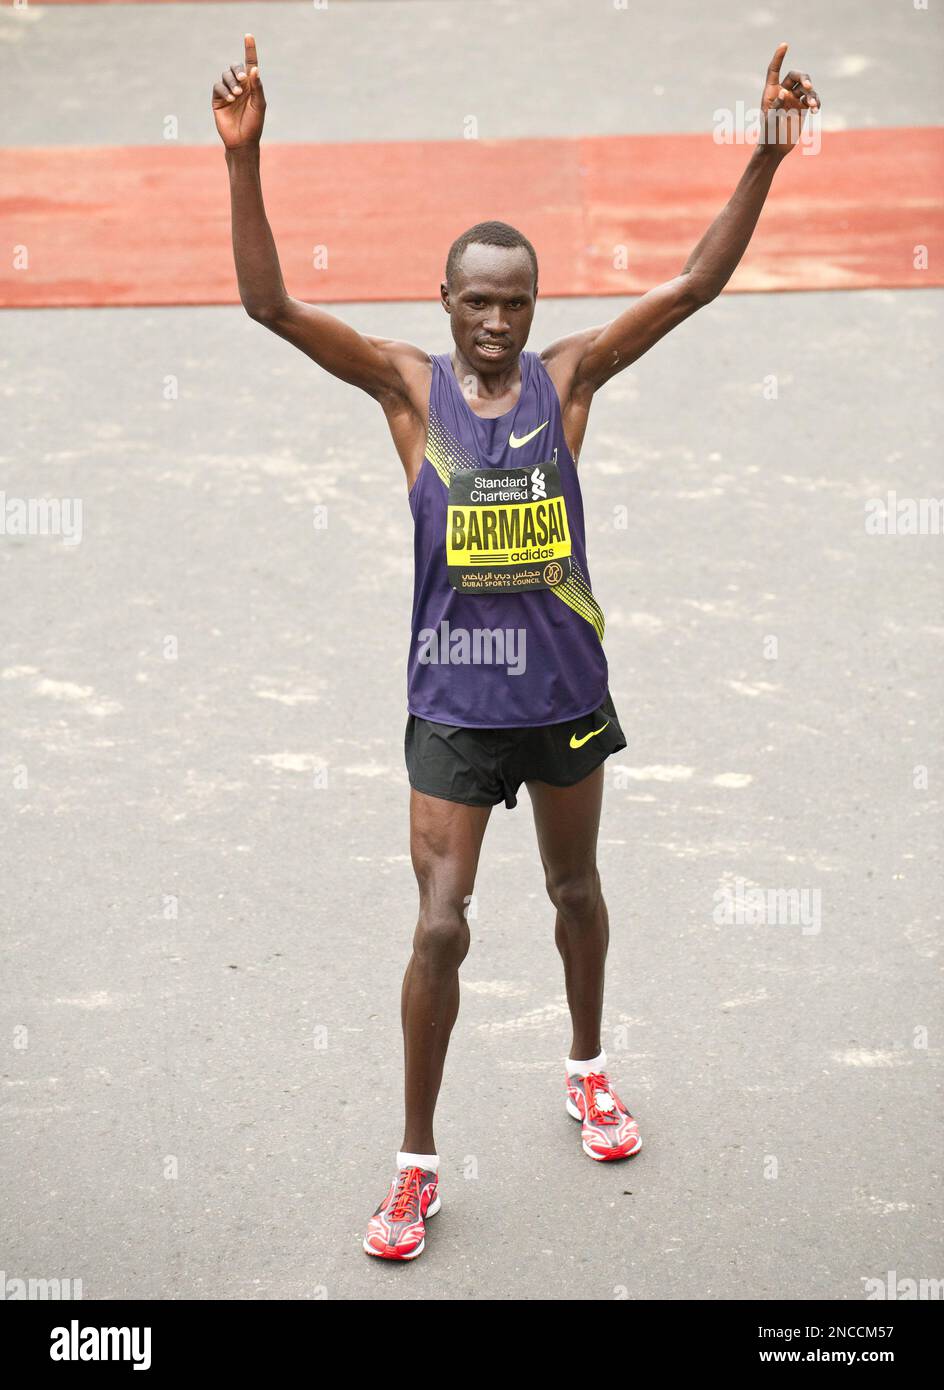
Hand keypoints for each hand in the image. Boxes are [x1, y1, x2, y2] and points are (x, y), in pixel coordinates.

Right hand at [212, 33, 265, 148]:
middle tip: (243, 80)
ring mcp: (228, 92)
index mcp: (252, 86)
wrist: (242, 142)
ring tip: (237, 95)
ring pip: (226, 75)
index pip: (250, 64)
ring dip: (231, 82)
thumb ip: (257, 87)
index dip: (249, 50)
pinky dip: (224, 90)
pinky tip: (230, 99)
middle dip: (238, 70)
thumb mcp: (259, 105)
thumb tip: (254, 69)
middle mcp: (240, 86)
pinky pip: (218, 86)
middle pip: (235, 67)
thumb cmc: (254, 125)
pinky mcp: (218, 99)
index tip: (248, 36)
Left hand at [759, 43, 819, 157]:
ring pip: (806, 89)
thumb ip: (777, 104)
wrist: (775, 148)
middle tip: (807, 86)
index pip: (774, 70)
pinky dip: (815, 102)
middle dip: (803, 78)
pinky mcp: (803, 108)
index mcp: (771, 91)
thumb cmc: (767, 134)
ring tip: (812, 105)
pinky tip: (815, 109)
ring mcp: (794, 99)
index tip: (785, 45)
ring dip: (811, 95)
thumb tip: (784, 91)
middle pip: (796, 76)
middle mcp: (783, 92)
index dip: (779, 57)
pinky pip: (812, 100)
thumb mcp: (770, 119)